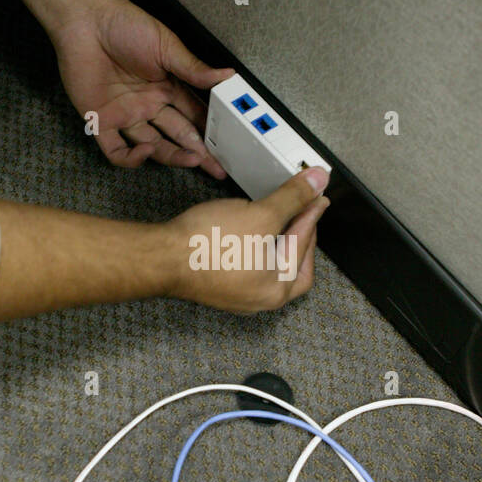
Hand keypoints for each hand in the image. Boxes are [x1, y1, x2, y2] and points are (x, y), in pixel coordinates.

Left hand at [52, 0, 233, 177]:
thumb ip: (194, 69)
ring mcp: (126, 115)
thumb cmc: (125, 25)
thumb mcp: (167, 47)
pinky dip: (133, 158)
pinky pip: (117, 151)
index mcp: (166, 88)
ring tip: (193, 159)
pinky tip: (147, 150)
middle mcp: (148, 105)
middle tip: (217, 165)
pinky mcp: (101, 121)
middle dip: (198, 151)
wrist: (87, 20)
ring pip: (153, 146)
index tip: (229, 143)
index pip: (193, 115)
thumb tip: (227, 76)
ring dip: (174, 156)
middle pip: (177, 135)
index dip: (210, 130)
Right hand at [163, 168, 330, 312]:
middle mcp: (261, 299)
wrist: (163, 257)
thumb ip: (293, 198)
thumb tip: (318, 182)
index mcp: (279, 289)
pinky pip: (249, 268)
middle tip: (302, 212)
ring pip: (270, 267)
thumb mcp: (262, 213)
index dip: (311, 213)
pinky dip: (256, 249)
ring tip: (278, 219)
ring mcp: (238, 295)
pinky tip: (250, 232)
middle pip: (294, 264)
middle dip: (300, 236)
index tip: (315, 194)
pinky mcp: (220, 286)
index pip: (304, 245)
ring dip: (277, 242)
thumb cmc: (210, 244)